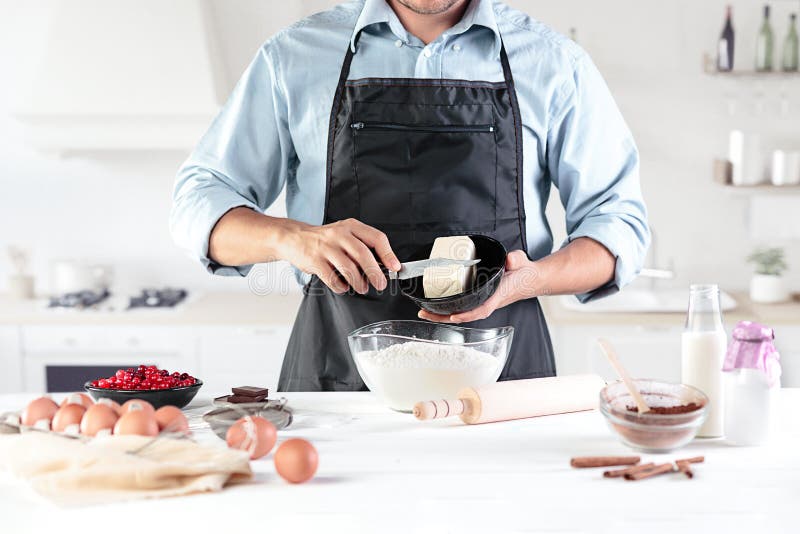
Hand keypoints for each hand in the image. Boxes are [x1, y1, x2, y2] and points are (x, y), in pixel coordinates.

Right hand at [282, 218, 400, 293]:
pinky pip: (332, 278)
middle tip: (381, 284)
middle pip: (363, 254)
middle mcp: (339, 234)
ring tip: (362, 287)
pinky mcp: (315, 260)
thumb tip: (383, 266)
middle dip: (375, 273)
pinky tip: (343, 286)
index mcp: (351, 226)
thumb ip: (362, 246)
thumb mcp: (345, 234)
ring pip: (348, 268)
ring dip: (358, 282)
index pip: (376, 238)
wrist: (294, 237)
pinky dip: (341, 286)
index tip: (394, 267)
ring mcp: (326, 247)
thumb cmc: (325, 239)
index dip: (388, 254)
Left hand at [418, 250, 539, 322]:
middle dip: (443, 317)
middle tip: (424, 312)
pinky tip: (436, 306)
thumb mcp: (521, 262)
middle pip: (464, 315)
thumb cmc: (524, 273)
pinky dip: (448, 308)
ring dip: (442, 314)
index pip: (482, 309)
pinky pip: (462, 307)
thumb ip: (515, 260)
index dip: (468, 314)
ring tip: (424, 311)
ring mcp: (484, 302)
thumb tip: (510, 260)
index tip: (454, 316)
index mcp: (498, 295)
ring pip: (461, 313)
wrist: (531, 279)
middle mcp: (489, 302)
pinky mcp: (480, 299)